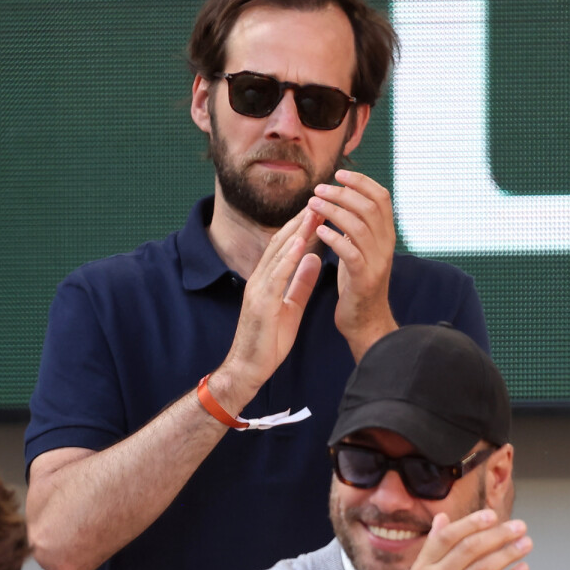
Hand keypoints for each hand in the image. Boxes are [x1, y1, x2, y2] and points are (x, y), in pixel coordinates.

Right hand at [212, 208, 322, 410]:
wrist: (249, 368)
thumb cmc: (268, 341)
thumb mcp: (292, 307)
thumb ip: (300, 283)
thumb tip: (314, 258)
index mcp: (268, 280)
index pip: (285, 247)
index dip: (302, 227)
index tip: (320, 210)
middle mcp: (259, 279)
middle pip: (280, 242)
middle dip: (300, 221)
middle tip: (319, 200)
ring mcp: (257, 289)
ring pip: (277, 254)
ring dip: (295, 232)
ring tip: (313, 212)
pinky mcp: (260, 303)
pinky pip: (275, 276)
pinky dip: (287, 258)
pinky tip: (300, 243)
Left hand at [308, 170, 396, 359]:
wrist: (365, 322)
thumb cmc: (358, 284)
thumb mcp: (362, 250)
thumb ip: (358, 226)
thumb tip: (345, 198)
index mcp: (387, 235)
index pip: (382, 197)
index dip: (362, 181)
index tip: (339, 174)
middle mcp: (386, 246)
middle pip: (369, 206)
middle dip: (342, 193)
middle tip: (318, 190)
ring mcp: (377, 262)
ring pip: (358, 226)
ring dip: (333, 211)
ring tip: (313, 204)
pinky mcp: (364, 279)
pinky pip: (350, 253)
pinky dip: (334, 238)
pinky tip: (319, 231)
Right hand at [385, 510, 531, 569]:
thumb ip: (431, 551)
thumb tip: (442, 519)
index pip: (447, 537)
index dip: (471, 523)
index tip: (492, 515)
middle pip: (469, 548)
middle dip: (498, 534)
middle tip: (519, 526)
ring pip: (483, 568)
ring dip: (508, 552)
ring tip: (526, 543)